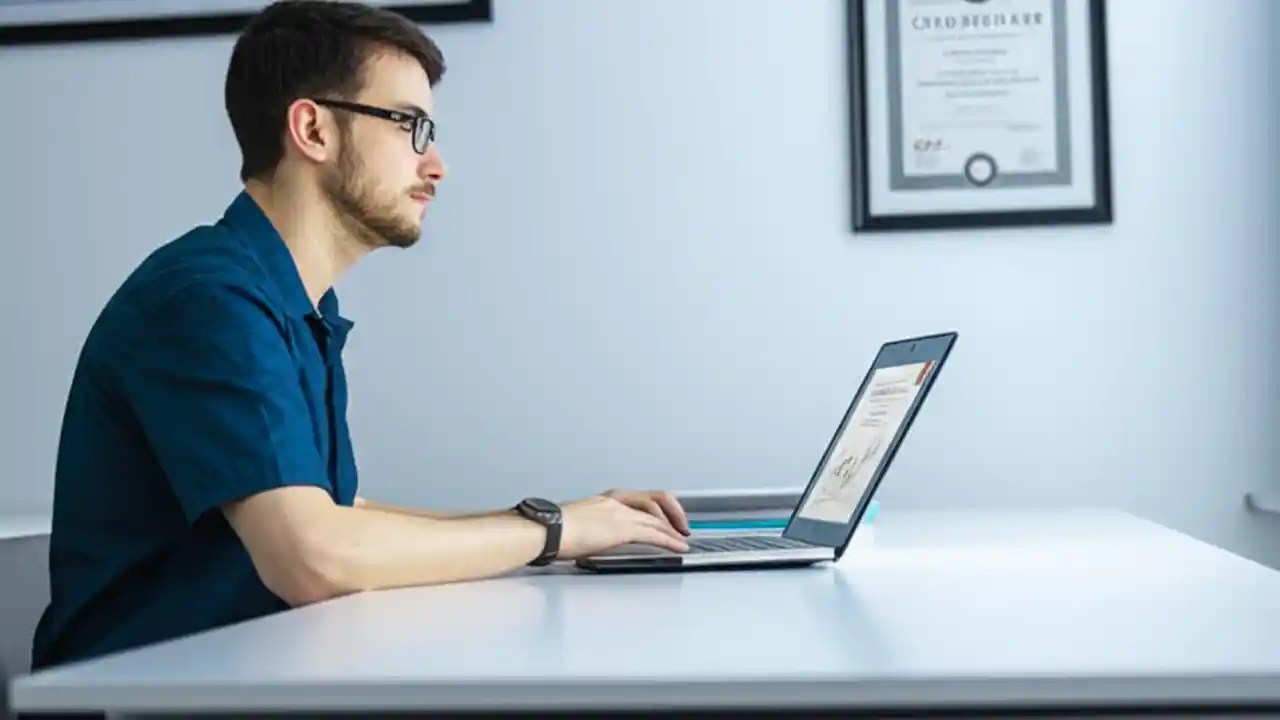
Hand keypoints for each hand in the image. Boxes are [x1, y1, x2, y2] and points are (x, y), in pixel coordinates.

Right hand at [557, 492, 690, 558]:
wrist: (546, 530)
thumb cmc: (553, 530)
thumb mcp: (580, 524)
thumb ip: (594, 528)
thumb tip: (596, 539)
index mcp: (606, 499)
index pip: (641, 499)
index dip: (659, 509)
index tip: (667, 519)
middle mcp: (616, 501)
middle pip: (657, 499)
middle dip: (674, 513)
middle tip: (682, 527)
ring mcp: (621, 513)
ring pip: (658, 517)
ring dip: (674, 529)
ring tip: (682, 540)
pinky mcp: (623, 528)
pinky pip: (654, 533)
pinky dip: (670, 540)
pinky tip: (677, 546)